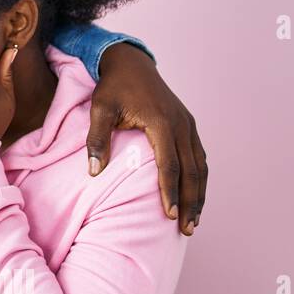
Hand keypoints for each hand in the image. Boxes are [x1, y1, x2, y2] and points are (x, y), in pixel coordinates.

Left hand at [88, 43, 206, 235]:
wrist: (131, 64)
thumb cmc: (113, 88)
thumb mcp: (100, 109)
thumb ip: (96, 139)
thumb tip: (93, 172)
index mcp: (161, 122)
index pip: (169, 164)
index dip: (170, 191)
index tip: (169, 215)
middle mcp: (181, 125)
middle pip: (191, 170)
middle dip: (191, 201)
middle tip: (187, 228)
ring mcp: (188, 125)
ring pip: (200, 166)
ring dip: (199, 194)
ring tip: (194, 220)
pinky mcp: (189, 125)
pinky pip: (199, 157)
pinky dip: (200, 179)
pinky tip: (195, 196)